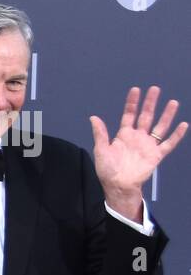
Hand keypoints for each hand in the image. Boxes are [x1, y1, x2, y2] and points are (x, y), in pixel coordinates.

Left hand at [90, 86, 185, 221]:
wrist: (118, 185)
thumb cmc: (108, 169)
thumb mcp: (101, 150)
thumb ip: (100, 134)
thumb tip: (93, 117)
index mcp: (124, 135)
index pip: (129, 115)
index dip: (132, 103)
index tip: (136, 90)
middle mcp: (138, 137)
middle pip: (146, 116)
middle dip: (150, 103)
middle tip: (155, 89)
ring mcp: (148, 145)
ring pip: (160, 127)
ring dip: (166, 115)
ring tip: (173, 102)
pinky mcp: (156, 155)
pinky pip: (168, 143)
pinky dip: (176, 135)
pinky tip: (183, 124)